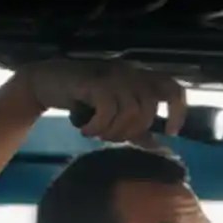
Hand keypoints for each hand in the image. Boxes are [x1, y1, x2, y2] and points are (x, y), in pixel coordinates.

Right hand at [14, 58, 187, 146]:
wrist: (45, 82)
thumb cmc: (83, 100)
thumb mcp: (115, 114)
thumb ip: (137, 129)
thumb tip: (160, 149)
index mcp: (140, 78)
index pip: (172, 88)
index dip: (177, 111)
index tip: (170, 132)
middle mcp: (130, 73)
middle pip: (148, 108)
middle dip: (131, 131)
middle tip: (111, 138)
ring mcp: (112, 75)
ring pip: (130, 111)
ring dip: (113, 131)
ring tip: (97, 134)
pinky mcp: (94, 82)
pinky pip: (108, 110)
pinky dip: (98, 126)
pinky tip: (85, 130)